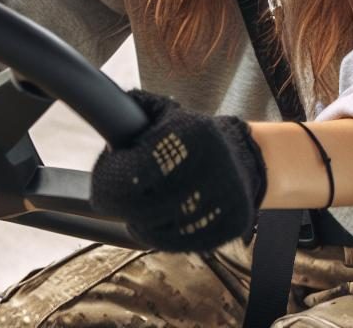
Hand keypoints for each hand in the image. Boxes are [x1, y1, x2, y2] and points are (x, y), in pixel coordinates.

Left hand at [89, 89, 266, 251]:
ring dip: (137, 222)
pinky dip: (159, 236)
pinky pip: (178, 244)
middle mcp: (210, 169)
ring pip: (156, 230)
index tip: (105, 172)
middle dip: (119, 202)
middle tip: (115, 194)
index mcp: (193, 135)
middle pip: (141, 206)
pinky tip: (156, 221)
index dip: (110, 175)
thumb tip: (111, 117)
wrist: (247, 157)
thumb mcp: (169, 112)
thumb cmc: (196, 137)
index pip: (134, 170)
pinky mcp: (228, 227)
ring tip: (138, 206)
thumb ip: (139, 109)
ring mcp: (221, 203)